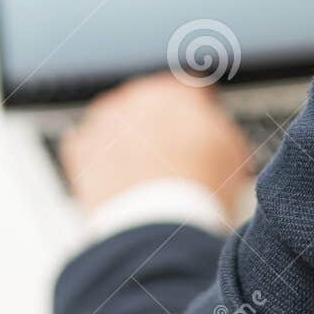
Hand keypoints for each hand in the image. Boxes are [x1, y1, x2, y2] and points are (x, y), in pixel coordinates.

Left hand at [58, 74, 252, 214]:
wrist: (158, 226)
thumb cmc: (198, 191)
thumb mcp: (232, 152)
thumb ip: (218, 127)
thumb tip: (214, 128)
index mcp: (177, 91)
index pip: (190, 88)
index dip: (199, 107)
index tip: (202, 121)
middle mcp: (136, 97)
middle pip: (151, 103)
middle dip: (162, 123)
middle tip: (175, 153)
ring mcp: (105, 122)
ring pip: (119, 122)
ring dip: (130, 138)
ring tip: (146, 172)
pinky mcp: (81, 150)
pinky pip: (90, 145)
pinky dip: (102, 158)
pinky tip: (119, 178)